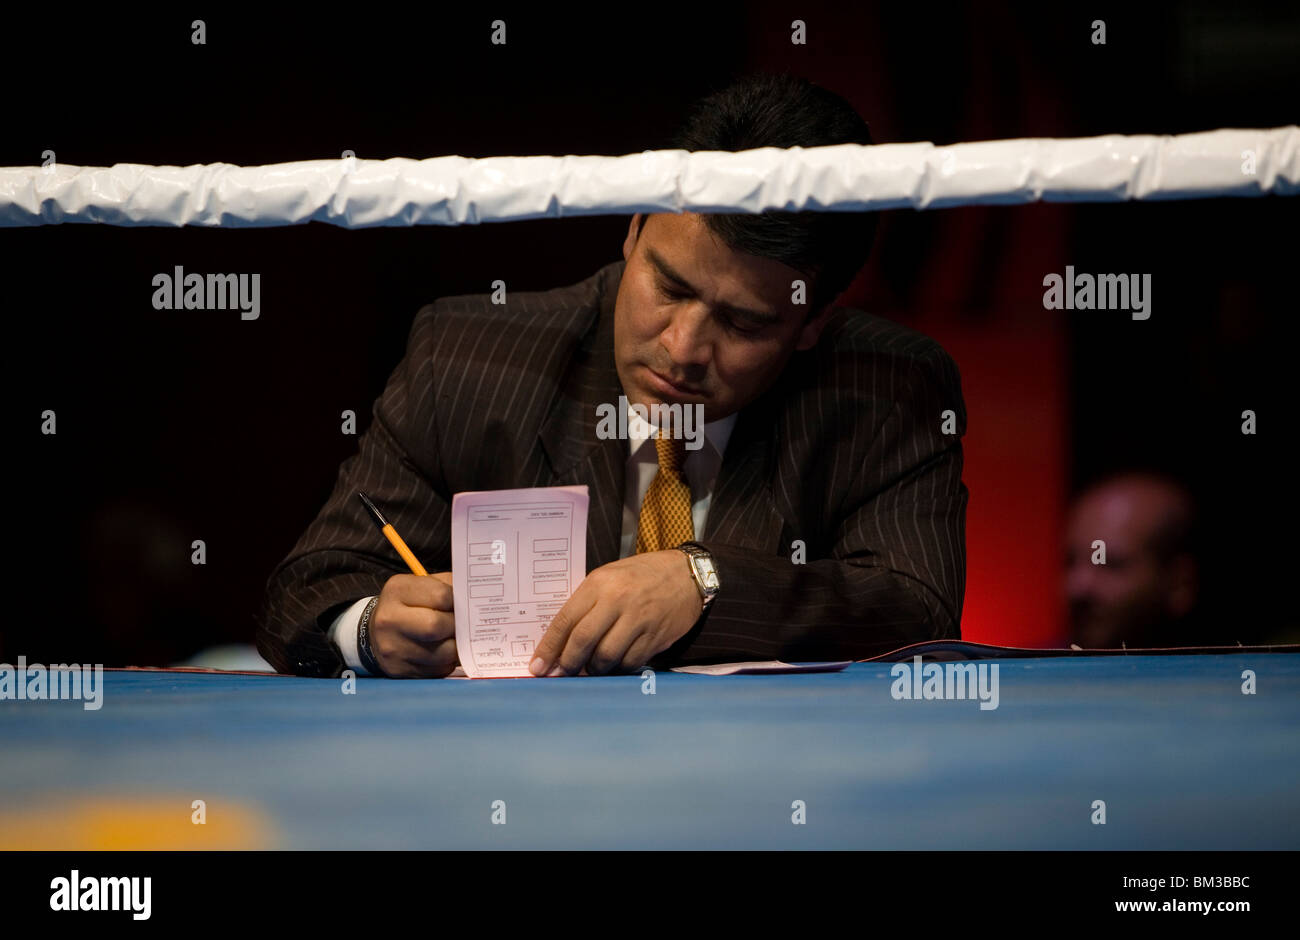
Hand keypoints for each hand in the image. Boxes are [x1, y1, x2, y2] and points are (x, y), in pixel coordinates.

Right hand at [369, 572, 457, 677]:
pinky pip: (436, 671)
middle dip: (458, 627)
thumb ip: (449, 587)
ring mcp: (392, 648)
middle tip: (466, 626)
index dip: (459, 602)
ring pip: (441, 654)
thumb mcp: (422, 586)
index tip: (465, 605)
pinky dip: (447, 663)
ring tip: (459, 640)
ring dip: (456, 649)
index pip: (441, 595)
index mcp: (398, 590)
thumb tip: (481, 596)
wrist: (375, 633)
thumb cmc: (408, 606)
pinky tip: (445, 654)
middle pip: (436, 626)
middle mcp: (390, 619)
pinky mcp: (398, 670)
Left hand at [529, 550, 701, 676]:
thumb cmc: (642, 575)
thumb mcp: (609, 577)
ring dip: (593, 669)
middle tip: (561, 674)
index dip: (549, 647)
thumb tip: (562, 641)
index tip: (538, 666)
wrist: (687, 574)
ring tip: (590, 669)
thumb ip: (587, 604)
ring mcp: (639, 620)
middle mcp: (618, 600)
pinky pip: (630, 662)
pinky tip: (614, 666)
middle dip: (568, 663)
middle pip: (583, 641)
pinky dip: (618, 669)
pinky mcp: (656, 636)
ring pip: (606, 657)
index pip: (566, 620)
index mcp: (600, 583)